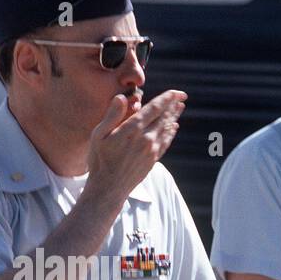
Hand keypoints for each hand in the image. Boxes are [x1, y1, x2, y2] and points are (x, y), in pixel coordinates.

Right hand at [86, 89, 186, 203]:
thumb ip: (112, 115)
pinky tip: (173, 127)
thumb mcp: (99, 135)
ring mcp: (151, 150)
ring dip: (174, 117)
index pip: (154, 108)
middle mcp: (145, 138)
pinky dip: (171, 133)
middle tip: (181, 97)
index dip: (167, 98)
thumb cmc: (99, 159)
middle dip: (173, 105)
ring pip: (166, 129)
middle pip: (163, 117)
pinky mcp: (153, 160)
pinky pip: (166, 142)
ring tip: (180, 108)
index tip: (176, 92)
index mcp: (132, 129)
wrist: (108, 188)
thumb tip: (122, 97)